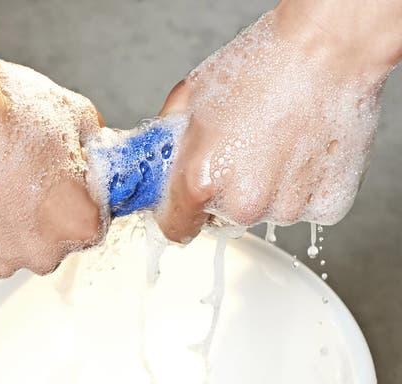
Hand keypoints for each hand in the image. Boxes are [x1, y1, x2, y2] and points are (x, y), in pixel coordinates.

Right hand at [0, 61, 104, 276]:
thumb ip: (91, 144)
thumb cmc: (5, 114)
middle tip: (13, 176)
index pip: (89, 224)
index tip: (56, 181)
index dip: (72, 199)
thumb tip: (91, 149)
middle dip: (34, 218)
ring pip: (3, 249)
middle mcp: (43, 255)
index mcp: (81, 225)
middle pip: (46, 244)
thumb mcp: (74, 113)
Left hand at [156, 5, 392, 241]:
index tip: (188, 203)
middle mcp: (243, 204)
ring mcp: (287, 209)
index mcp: (200, 182)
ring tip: (283, 141)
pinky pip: (308, 207)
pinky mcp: (326, 206)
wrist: (329, 48)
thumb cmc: (265, 63)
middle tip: (247, 148)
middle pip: (226, 218)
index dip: (180, 213)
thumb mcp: (191, 96)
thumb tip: (160, 165)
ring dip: (272, 187)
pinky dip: (307, 185)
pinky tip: (308, 149)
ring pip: (269, 212)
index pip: (177, 229)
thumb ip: (167, 142)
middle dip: (230, 191)